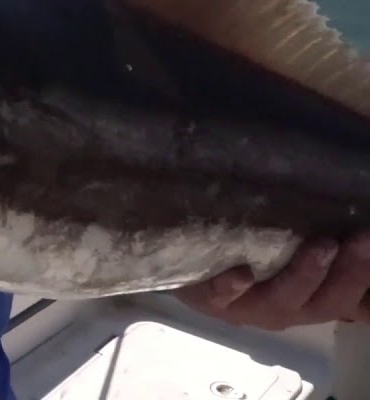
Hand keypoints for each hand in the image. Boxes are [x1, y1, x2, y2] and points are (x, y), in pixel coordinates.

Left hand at [173, 233, 369, 329]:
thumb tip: (361, 226)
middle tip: (363, 239)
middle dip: (349, 272)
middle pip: (325, 300)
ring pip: (281, 300)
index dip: (367, 278)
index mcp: (311, 300)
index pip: (350, 296)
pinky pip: (222, 296)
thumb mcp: (290, 255)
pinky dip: (233, 286)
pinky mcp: (209, 299)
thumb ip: (327, 251)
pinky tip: (242, 272)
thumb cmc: (249, 260)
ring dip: (304, 274)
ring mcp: (247, 307)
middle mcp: (286, 309)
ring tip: (322, 246)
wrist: (184, 271)